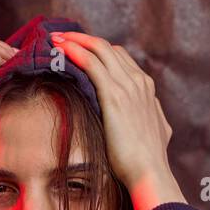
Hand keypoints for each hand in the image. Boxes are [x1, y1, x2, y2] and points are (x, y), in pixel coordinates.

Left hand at [51, 30, 184, 209]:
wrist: (149, 172)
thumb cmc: (148, 160)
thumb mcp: (155, 131)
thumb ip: (148, 114)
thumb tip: (143, 113)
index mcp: (146, 88)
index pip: (119, 57)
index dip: (96, 50)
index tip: (75, 49)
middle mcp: (138, 81)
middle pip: (108, 48)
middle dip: (82, 39)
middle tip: (59, 37)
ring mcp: (128, 86)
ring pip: (99, 49)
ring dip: (74, 40)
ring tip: (54, 38)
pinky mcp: (114, 95)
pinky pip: (92, 63)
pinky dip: (75, 51)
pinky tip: (60, 48)